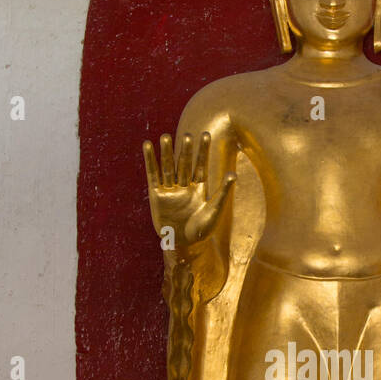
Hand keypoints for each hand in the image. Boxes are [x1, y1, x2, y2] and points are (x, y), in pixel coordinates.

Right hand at [143, 131, 234, 248]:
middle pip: (184, 164)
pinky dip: (150, 161)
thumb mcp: (215, 211)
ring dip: (166, 152)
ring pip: (168, 167)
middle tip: (187, 135)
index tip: (205, 134)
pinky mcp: (157, 195)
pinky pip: (153, 175)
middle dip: (186, 151)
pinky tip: (147, 146)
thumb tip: (233, 174)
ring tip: (165, 136)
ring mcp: (171, 190)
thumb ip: (223, 192)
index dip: (203, 150)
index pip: (201, 165)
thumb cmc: (202, 231)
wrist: (184, 245)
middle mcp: (185, 186)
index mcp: (200, 188)